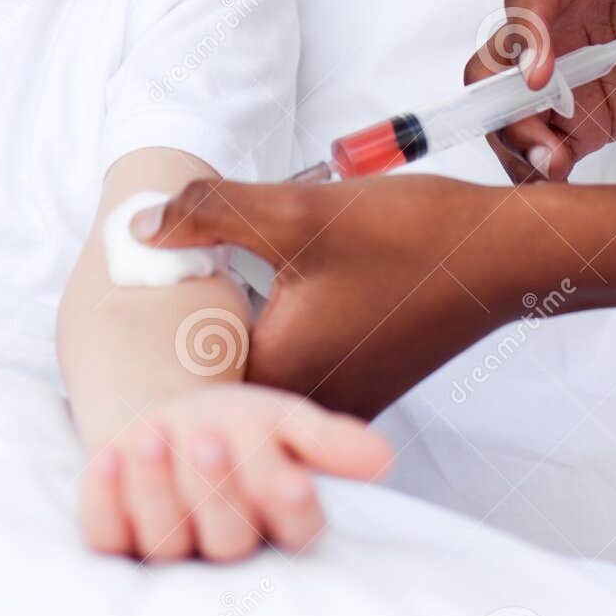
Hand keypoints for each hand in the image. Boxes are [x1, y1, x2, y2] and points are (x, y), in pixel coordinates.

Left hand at [80, 381, 390, 560]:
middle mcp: (224, 548)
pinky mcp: (117, 538)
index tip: (292, 481)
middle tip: (209, 438)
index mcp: (276, 524)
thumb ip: (325, 440)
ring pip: (165, 539)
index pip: (295, 535)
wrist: (169, 420)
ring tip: (154, 434)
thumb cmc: (238, 429)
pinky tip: (107, 456)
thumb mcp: (282, 420)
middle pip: (228, 540)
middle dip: (218, 490)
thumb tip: (383, 459)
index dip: (292, 512)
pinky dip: (104, 498)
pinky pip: (108, 535)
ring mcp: (168, 548)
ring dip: (157, 488)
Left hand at [132, 175, 523, 418]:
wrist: (499, 251)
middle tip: (133, 302)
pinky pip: (288, 370)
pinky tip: (243, 294)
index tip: (115, 318)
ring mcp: (337, 397)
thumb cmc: (407, 235)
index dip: (148, 354)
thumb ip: (209, 215)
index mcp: (285, 379)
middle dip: (181, 346)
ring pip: (254, 379)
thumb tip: (136, 227)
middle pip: (217, 390)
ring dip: (222, 340)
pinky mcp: (358, 382)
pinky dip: (260, 337)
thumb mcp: (296, 211)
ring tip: (183, 287)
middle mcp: (309, 404)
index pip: (188, 391)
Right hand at [465, 0, 615, 181]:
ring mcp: (562, 70)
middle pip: (499, 57)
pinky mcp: (581, 111)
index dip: (525, 35)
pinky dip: (542, 162)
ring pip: (508, 105)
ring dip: (518, 139)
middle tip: (535, 133)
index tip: (537, 76)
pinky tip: (555, 176)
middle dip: (503, 99)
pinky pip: (546, 139)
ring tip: (550, 165)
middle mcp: (554, 21)